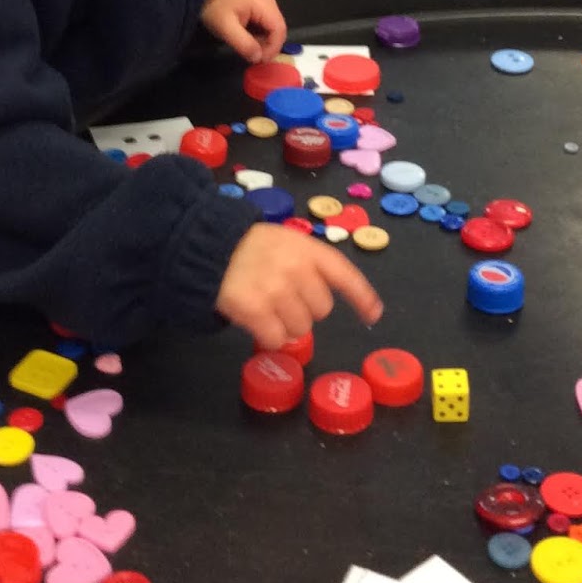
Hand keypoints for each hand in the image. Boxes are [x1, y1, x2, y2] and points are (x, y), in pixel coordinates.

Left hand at [201, 0, 286, 63]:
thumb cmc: (214, 10)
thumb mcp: (225, 28)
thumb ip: (243, 43)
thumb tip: (258, 58)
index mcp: (263, 2)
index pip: (279, 29)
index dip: (273, 48)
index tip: (260, 60)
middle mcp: (270, 1)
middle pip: (278, 30)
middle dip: (269, 47)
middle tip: (254, 57)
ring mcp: (267, 3)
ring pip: (274, 29)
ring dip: (265, 43)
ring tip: (250, 50)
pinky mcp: (262, 8)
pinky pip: (268, 26)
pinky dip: (261, 37)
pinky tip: (250, 41)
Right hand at [217, 223, 383, 348]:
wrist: (208, 246)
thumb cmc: (252, 248)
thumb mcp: (287, 243)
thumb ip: (310, 265)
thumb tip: (324, 304)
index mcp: (307, 249)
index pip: (344, 275)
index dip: (362, 297)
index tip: (373, 315)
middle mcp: (296, 268)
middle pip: (321, 310)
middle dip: (305, 310)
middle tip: (283, 298)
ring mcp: (275, 289)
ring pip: (300, 329)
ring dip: (285, 325)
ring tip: (267, 307)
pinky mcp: (253, 308)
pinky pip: (275, 339)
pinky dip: (268, 337)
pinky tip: (257, 322)